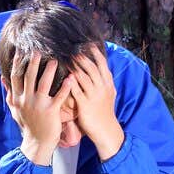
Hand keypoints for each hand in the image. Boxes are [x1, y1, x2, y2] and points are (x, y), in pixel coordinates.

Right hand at [4, 51, 74, 164]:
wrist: (37, 143)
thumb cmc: (28, 125)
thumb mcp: (15, 109)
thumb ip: (9, 93)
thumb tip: (2, 78)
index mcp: (17, 98)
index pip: (15, 77)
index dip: (17, 63)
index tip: (20, 51)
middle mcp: (26, 100)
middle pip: (28, 77)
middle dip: (33, 63)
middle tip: (38, 50)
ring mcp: (38, 105)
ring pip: (43, 84)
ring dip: (49, 71)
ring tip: (55, 60)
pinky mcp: (51, 111)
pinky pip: (59, 96)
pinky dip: (65, 87)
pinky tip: (71, 78)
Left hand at [70, 45, 122, 159]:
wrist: (105, 130)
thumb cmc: (104, 111)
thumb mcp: (109, 94)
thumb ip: (104, 81)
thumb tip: (101, 67)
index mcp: (108, 84)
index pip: (102, 64)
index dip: (95, 53)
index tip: (88, 44)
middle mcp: (102, 88)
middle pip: (91, 68)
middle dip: (81, 58)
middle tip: (72, 49)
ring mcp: (93, 96)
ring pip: (83, 77)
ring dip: (74, 67)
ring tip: (65, 59)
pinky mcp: (84, 105)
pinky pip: (76, 91)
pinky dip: (70, 83)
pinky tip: (64, 76)